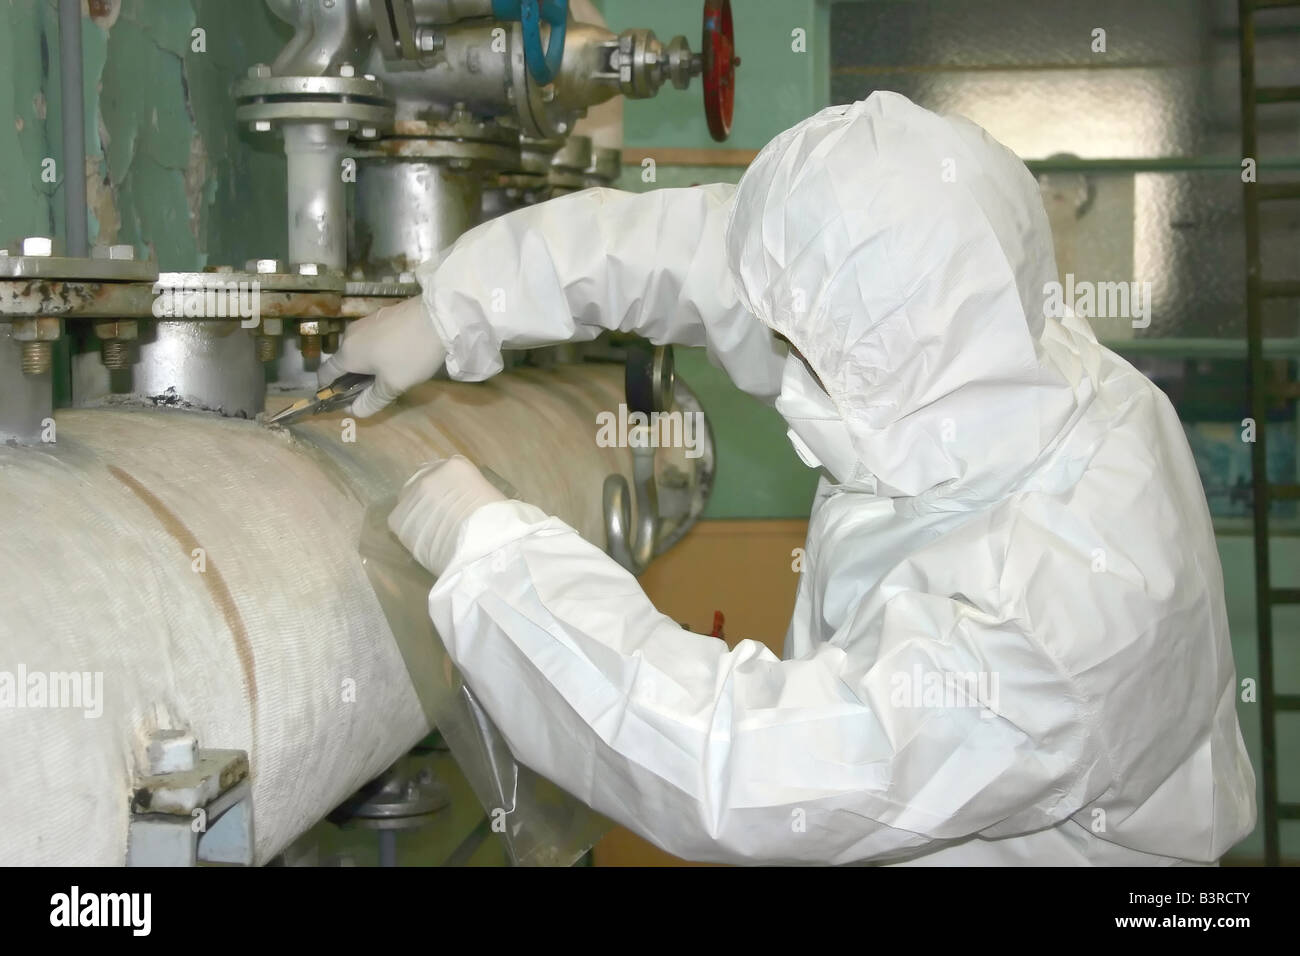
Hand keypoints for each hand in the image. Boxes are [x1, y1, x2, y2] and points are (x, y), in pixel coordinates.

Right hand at [319, 295, 446, 417]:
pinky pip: (371, 339)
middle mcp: (350, 335)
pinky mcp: (381, 315)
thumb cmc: (410, 354)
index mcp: (346, 353)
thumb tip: (353, 411)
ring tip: (389, 375)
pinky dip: (377, 351)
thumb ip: (371, 400)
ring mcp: (365, 322)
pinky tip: (397, 356)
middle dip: (352, 379)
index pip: (324, 374)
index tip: (343, 402)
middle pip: (343, 362)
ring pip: (359, 349)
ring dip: (367, 365)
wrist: (438, 317)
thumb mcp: (392, 385)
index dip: (329, 391)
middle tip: (374, 392)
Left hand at [388, 457, 507, 575]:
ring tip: (432, 533)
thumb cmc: (497, 523)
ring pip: (409, 502)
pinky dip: (410, 531)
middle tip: (438, 517)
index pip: (444, 471)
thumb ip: (472, 492)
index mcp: (456, 466)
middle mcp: (429, 475)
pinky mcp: (398, 517)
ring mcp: (411, 495)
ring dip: (418, 514)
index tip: (451, 501)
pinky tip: (424, 541)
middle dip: (428, 497)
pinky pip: (401, 522)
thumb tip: (466, 502)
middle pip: (422, 482)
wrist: (482, 547)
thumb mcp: (490, 497)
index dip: (447, 488)